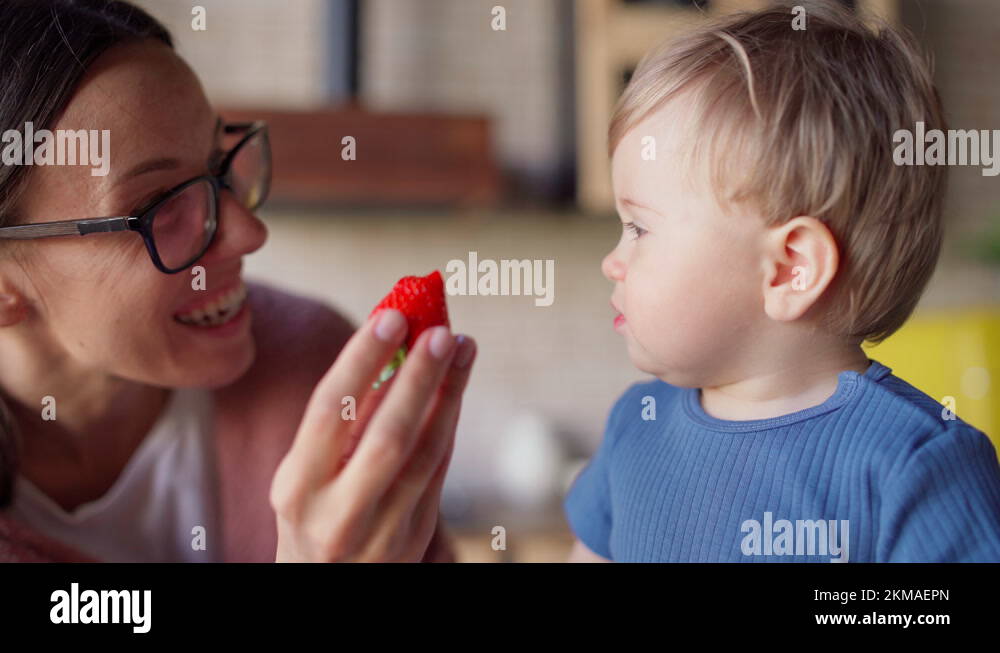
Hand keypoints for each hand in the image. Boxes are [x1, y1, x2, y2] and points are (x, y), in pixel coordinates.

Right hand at [270, 308, 475, 561]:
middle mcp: (337, 515)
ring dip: (449, 395)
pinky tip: (456, 387)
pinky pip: (437, 470)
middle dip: (418, 379)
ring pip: (426, 455)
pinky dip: (448, 423)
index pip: (329, 413)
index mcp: (297, 488)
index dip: (361, 361)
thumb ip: (343, 421)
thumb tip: (390, 350)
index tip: (390, 316)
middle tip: (441, 331)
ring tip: (461, 348)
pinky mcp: (414, 538)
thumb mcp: (306, 471)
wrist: (325, 586)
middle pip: (387, 437)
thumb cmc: (312, 509)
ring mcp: (382, 532)